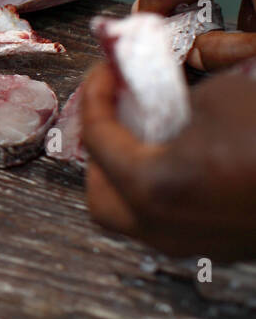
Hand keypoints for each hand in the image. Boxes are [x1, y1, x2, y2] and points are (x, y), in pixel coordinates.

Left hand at [81, 62, 255, 260]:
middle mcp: (166, 225)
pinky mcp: (221, 245)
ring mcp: (194, 242)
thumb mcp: (222, 95)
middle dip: (99, 149)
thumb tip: (146, 90)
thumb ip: (168, 97)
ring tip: (141, 134)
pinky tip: (177, 158)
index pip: (97, 138)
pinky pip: (167, 223)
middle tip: (112, 111)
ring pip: (130, 215)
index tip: (106, 73)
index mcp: (157, 185)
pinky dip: (157, 192)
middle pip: (100, 194)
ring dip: (124, 174)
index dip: (97, 95)